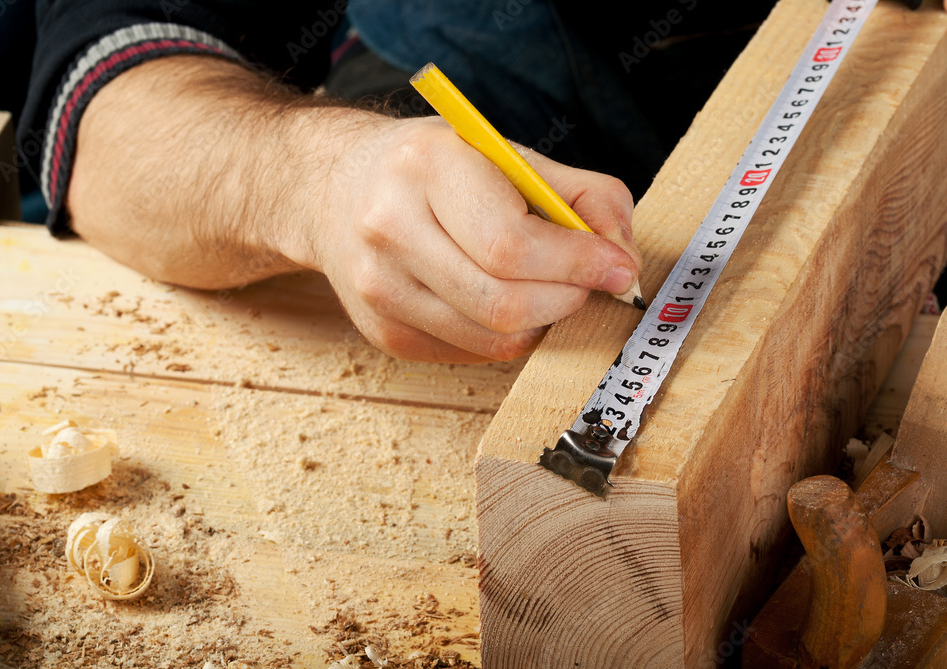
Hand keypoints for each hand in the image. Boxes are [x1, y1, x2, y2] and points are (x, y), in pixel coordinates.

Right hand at [310, 116, 639, 362]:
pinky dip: (507, 335)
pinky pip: (470, 352)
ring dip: (542, 321)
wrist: (335, 191)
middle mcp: (390, 229)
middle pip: (502, 303)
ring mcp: (380, 289)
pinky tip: (508, 301)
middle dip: (566, 299)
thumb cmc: (433, 169)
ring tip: (552, 290)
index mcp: (426, 168)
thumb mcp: (506, 153)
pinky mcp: (384, 332)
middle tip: (589, 283)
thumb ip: (580, 194)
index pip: (510, 244)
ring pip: (490, 338)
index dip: (577, 264)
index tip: (616, 267)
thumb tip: (621, 258)